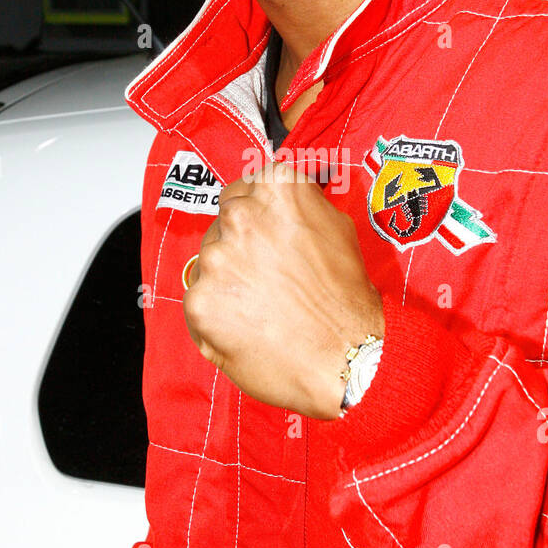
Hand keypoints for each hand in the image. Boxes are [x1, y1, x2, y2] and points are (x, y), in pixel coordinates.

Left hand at [183, 162, 383, 418]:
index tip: (265, 235)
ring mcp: (216, 258)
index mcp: (275, 189)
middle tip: (269, 278)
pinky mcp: (200, 300)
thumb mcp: (337, 228)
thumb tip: (281, 206)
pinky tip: (249, 327)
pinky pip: (201, 300)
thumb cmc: (347, 299)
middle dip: (241, 246)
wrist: (345, 358)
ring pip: (209, 262)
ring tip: (263, 308)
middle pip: (223, 223)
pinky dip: (218, 314)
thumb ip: (299, 207)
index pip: (245, 189)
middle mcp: (240, 216)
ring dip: (228, 280)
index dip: (256, 216)